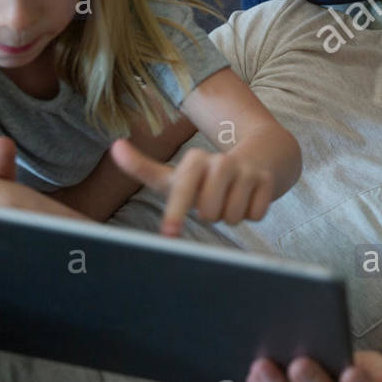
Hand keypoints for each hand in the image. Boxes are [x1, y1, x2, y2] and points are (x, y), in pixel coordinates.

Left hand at [110, 139, 275, 236]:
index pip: (182, 190)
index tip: (169, 234)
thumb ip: (143, 166)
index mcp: (196, 160)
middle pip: (210, 213)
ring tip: (230, 198)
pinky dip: (252, 212)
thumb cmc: (208, 174)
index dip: (175, 212)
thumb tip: (114, 146)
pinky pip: (256, 214)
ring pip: (233, 216)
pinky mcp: (268, 181)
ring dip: (231, 214)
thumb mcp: (176, 173)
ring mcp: (247, 171)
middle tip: (213, 201)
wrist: (259, 156)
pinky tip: (249, 198)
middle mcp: (222, 162)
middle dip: (210, 214)